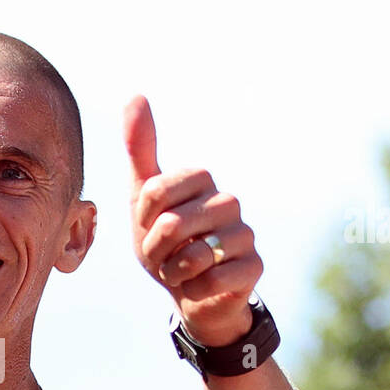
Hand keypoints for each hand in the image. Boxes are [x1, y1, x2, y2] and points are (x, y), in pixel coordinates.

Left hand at [124, 95, 262, 346]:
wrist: (190, 293)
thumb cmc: (165, 243)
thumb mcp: (144, 198)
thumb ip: (140, 149)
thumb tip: (136, 96)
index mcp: (201, 180)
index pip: (155, 190)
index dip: (143, 217)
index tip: (149, 226)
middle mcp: (228, 202)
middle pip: (171, 224)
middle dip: (155, 250)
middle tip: (164, 256)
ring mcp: (244, 234)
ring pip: (193, 254)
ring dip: (174, 271)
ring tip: (182, 270)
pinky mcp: (254, 267)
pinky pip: (213, 279)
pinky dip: (194, 289)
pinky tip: (200, 286)